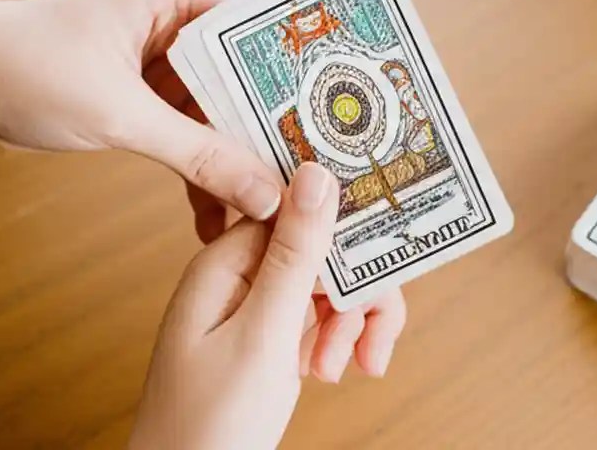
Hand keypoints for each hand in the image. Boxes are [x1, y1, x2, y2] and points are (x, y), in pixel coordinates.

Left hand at [0, 0, 282, 231]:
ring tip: (269, 198)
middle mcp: (168, 20)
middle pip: (239, 74)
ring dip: (233, 154)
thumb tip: (261, 193)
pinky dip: (197, 166)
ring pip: (214, 109)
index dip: (290, 67)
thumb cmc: (21, 69)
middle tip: (310, 164)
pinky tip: (215, 211)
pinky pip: (184, 131)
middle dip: (266, 123)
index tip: (330, 108)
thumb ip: (196, 153)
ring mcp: (153, 60)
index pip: (251, 26)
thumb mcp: (119, 114)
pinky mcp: (137, 95)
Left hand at [130, 164, 406, 449]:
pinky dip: (336, 342)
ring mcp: (251, 309)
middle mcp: (237, 277)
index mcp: (225, 263)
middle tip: (369, 342)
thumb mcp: (264, 335)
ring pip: (327, 286)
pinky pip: (316, 318)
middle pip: (322, 250)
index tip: (388, 248)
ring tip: (348, 368)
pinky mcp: (265, 338)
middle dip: (356, 292)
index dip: (347, 228)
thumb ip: (295, 255)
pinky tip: (332, 371)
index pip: (300, 211)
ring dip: (351, 324)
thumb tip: (317, 171)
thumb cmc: (208, 426)